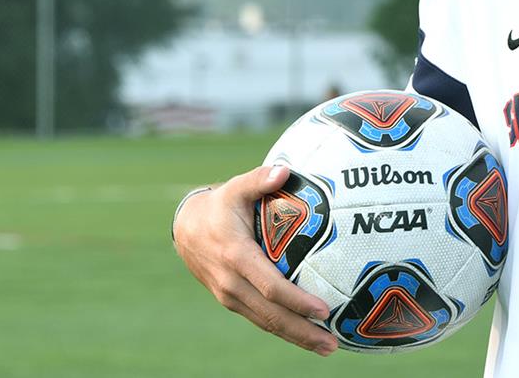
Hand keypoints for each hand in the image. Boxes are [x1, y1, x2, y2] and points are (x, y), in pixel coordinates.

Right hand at [172, 164, 338, 355]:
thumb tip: (285, 170)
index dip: (297, 300)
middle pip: (270, 314)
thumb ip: (259, 179)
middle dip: (302, 331)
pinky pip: (260, 319)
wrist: (185, 228)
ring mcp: (230, 295)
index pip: (270, 285)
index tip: (324, 309)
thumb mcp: (235, 188)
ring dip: (296, 337)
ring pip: (265, 323)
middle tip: (333, 344)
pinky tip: (307, 337)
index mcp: (236, 255)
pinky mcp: (232, 301)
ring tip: (327, 347)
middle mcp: (231, 282)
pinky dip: (283, 330)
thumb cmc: (219, 205)